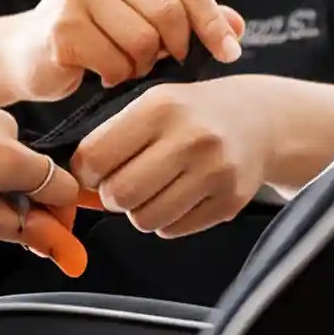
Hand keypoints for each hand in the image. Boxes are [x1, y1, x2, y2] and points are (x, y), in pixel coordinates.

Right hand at [2, 0, 244, 101]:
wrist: (27, 50)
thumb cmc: (96, 30)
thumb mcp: (145, 14)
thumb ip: (190, 16)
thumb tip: (237, 30)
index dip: (213, 24)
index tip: (229, 54)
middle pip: (169, 14)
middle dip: (173, 48)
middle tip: (159, 62)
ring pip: (144, 41)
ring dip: (142, 65)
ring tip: (125, 63)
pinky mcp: (62, 25)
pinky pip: (115, 62)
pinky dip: (116, 75)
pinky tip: (102, 71)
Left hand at [70, 75, 276, 238]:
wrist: (259, 120)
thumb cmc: (191, 114)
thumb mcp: (153, 105)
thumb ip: (113, 138)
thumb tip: (75, 182)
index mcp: (160, 107)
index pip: (96, 157)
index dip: (85, 172)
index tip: (93, 172)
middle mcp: (190, 138)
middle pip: (119, 195)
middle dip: (112, 196)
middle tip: (124, 184)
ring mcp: (214, 172)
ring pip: (145, 219)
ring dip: (140, 210)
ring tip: (155, 188)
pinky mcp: (230, 201)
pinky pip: (173, 230)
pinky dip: (168, 219)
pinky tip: (181, 194)